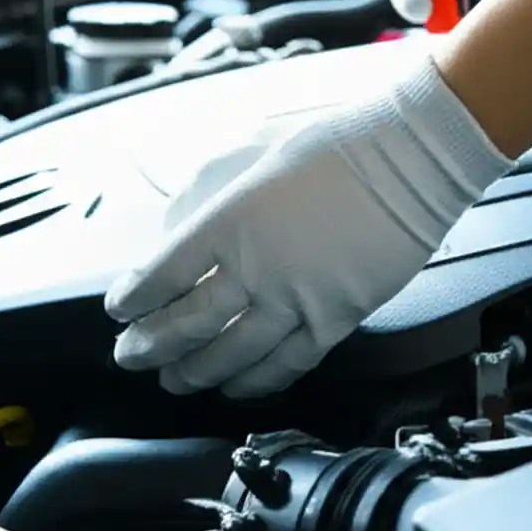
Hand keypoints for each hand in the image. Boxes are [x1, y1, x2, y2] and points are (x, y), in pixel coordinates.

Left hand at [105, 57, 511, 397]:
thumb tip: (179, 225)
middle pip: (186, 324)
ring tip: (174, 379)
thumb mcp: (253, 147)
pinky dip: (255, 382)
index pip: (161, 275)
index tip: (120, 308)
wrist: (411, 158)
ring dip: (194, 372)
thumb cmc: (336, 143)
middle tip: (130, 354)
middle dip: (149, 346)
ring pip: (231, 355)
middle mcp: (257, 267)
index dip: (133, 300)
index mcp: (229, 220)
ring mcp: (297, 299)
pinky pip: (287, 364)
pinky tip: (237, 387)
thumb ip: (209, 189)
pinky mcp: (336, 318)